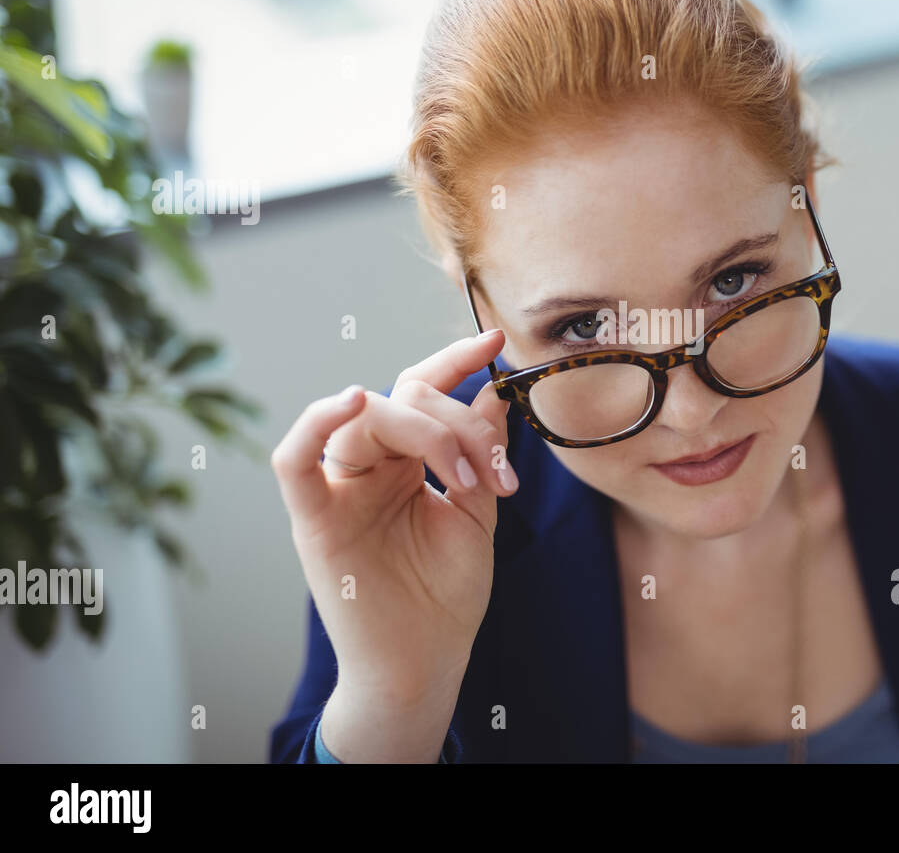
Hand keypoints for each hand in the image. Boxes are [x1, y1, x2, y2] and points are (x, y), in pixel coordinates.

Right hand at [271, 330, 515, 757]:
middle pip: (403, 400)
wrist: (426, 662)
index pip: (421, 391)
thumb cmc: (446, 594)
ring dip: (427, 432)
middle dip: (460, 424)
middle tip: (498, 476)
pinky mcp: (313, 520)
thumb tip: (495, 389)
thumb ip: (481, 451)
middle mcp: (367, 467)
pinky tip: (351, 399)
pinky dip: (314, 424)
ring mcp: (338, 490)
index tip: (497, 342)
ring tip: (467, 481)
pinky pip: (293, 461)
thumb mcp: (478, 511)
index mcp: (404, 462)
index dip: (456, 362)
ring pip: (363, 417)